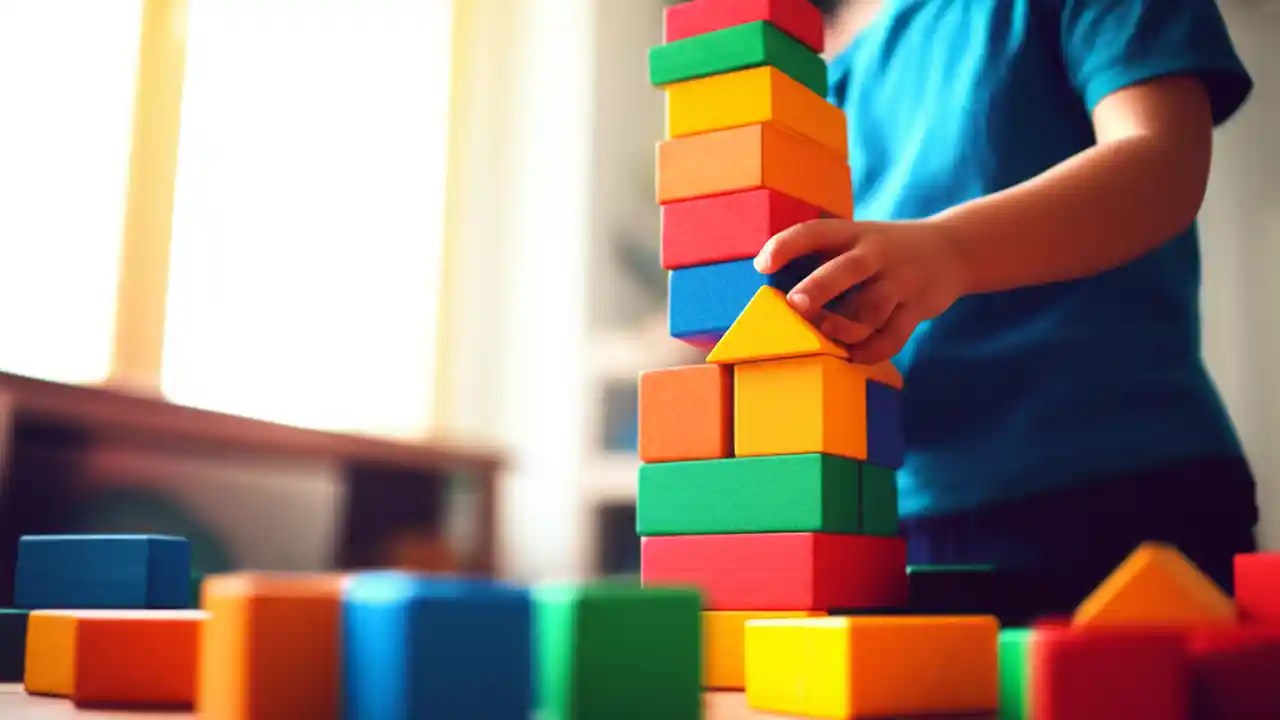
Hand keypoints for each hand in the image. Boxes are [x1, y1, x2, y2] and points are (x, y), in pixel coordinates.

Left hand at [753, 218, 968, 363]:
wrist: (953, 250)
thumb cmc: (885, 252)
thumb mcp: (857, 240)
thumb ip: (824, 260)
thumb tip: (776, 300)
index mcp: (852, 234)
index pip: (814, 232)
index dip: (786, 246)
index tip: (761, 265)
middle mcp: (876, 253)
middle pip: (848, 269)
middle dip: (820, 287)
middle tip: (795, 304)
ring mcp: (900, 281)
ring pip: (871, 309)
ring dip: (844, 329)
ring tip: (824, 339)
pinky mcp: (917, 307)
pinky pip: (893, 336)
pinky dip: (870, 351)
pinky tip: (851, 357)